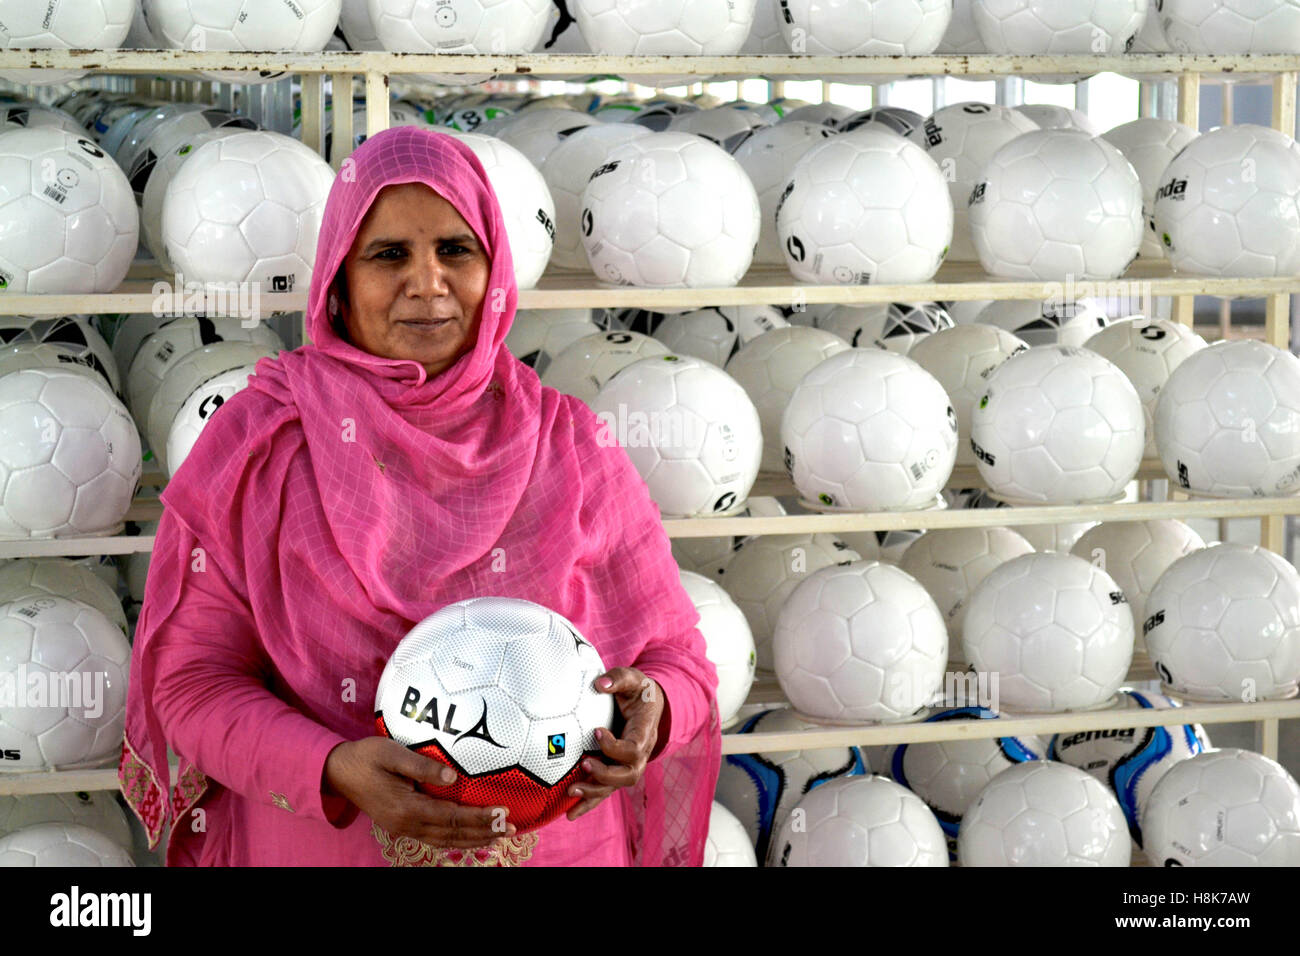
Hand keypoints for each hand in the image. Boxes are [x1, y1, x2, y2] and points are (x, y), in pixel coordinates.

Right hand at [323, 736, 512, 848]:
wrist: (337, 771)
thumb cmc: (365, 757)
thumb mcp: (391, 753)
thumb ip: (422, 765)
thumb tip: (453, 777)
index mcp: (406, 808)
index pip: (451, 817)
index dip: (479, 817)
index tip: (502, 813)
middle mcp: (406, 824)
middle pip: (452, 834)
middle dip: (483, 832)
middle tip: (511, 829)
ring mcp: (403, 828)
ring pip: (444, 841)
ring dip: (472, 839)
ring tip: (497, 836)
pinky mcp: (401, 825)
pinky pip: (434, 838)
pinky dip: (455, 839)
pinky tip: (469, 836)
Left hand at [567, 667, 663, 821]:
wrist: (648, 704)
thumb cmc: (638, 690)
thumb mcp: (633, 678)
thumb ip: (618, 679)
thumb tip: (600, 684)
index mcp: (644, 731)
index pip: (635, 748)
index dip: (616, 746)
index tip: (596, 731)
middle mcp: (640, 753)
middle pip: (628, 774)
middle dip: (606, 774)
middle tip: (585, 764)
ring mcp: (628, 765)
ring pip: (615, 787)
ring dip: (594, 792)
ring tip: (571, 791)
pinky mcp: (616, 770)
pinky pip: (605, 791)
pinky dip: (588, 803)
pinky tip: (570, 813)